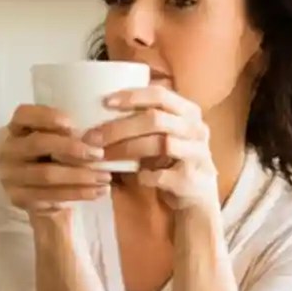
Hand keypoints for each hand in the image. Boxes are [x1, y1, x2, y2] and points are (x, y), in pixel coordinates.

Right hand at [0, 104, 112, 215]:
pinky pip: (50, 197)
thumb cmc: (46, 154)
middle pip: (38, 144)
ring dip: (80, 177)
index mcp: (16, 128)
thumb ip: (67, 134)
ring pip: (47, 175)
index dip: (47, 117)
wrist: (25, 184)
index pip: (24, 115)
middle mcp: (9, 150)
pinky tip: (95, 192)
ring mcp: (11, 176)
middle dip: (71, 148)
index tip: (72, 123)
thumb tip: (96, 138)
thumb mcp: (51, 137)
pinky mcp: (19, 199)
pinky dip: (75, 194)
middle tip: (99, 154)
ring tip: (105, 178)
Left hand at [82, 86, 217, 210]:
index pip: (160, 95)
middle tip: (92, 137)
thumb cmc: (173, 159)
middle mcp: (197, 129)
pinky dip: (144, 176)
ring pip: (159, 145)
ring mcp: (197, 155)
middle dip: (119, 127)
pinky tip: (136, 177)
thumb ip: (145, 120)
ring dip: (125, 150)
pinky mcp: (192, 180)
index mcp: (189, 112)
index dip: (132, 96)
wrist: (198, 195)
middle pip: (155, 120)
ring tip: (103, 156)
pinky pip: (161, 175)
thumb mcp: (166, 134)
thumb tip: (99, 109)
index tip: (105, 102)